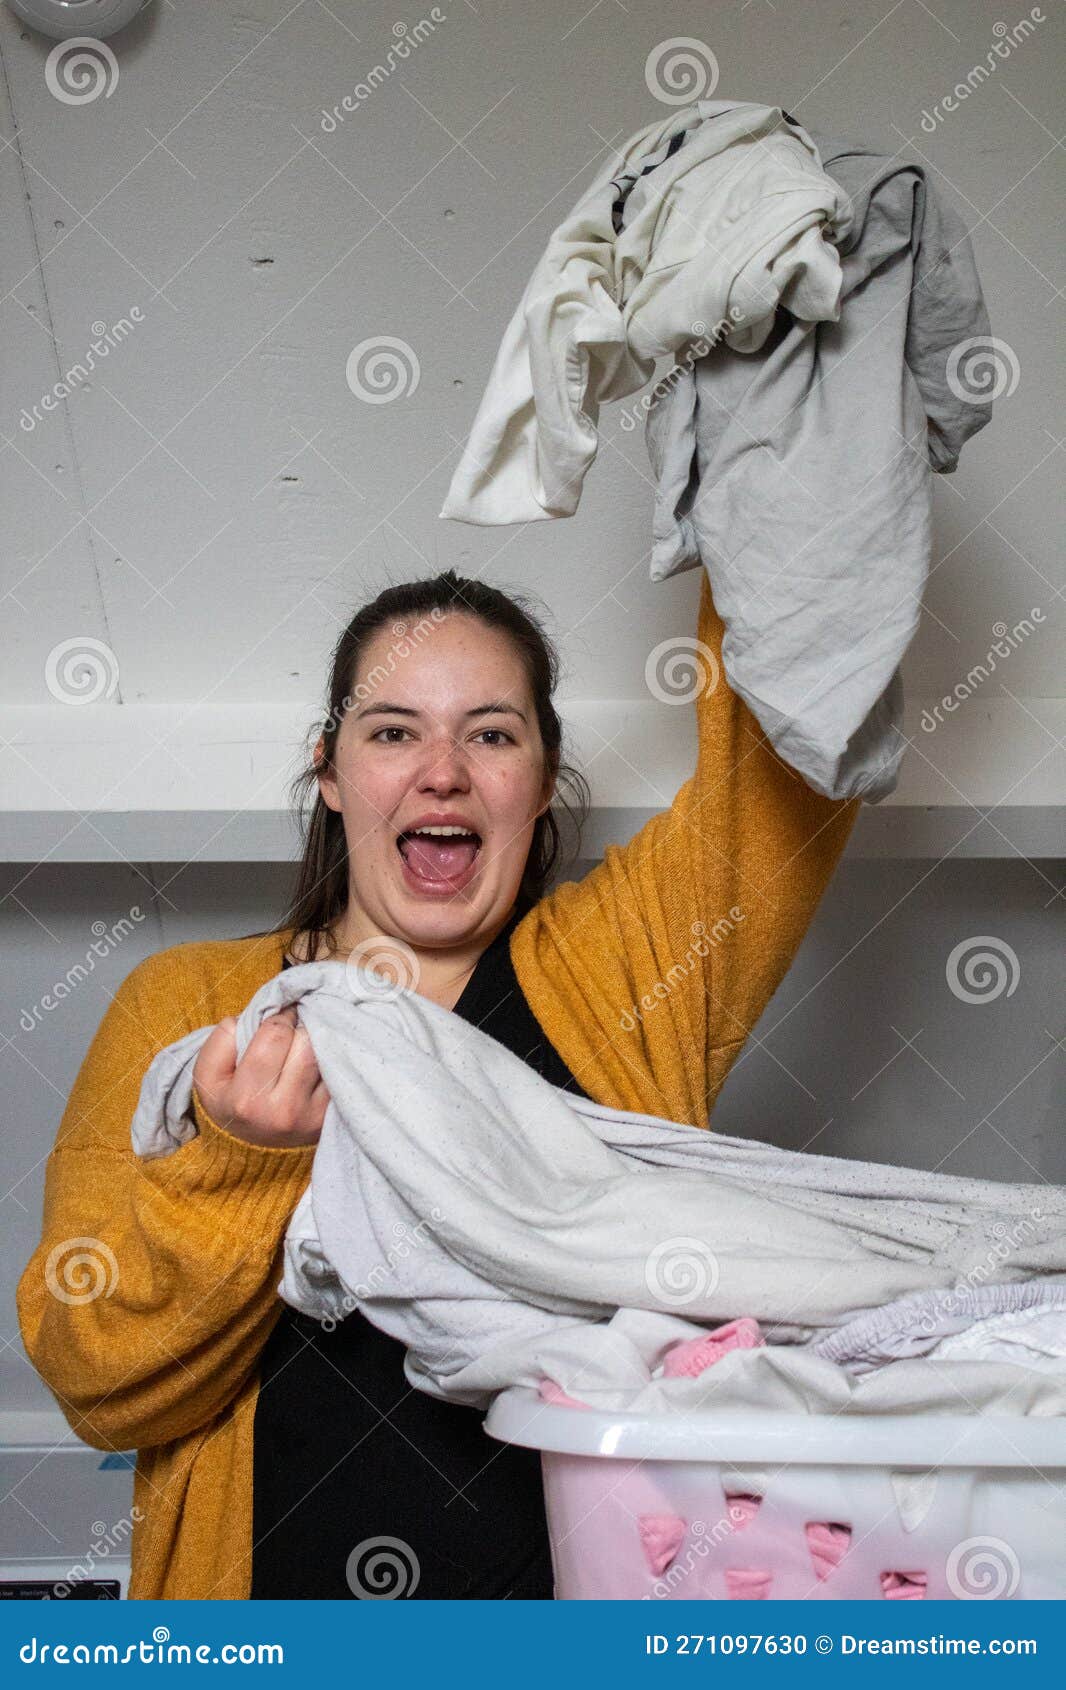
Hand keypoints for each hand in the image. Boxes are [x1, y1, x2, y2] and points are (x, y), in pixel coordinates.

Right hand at [191, 1006, 328, 1147]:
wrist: (249, 1146)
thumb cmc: (228, 1100)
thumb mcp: (208, 1074)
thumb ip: (225, 1038)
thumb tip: (261, 1013)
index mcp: (247, 1098)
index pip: (275, 1033)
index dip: (280, 1014)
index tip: (281, 1013)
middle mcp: (283, 1111)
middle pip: (307, 1043)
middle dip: (301, 1027)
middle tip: (295, 1027)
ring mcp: (311, 1116)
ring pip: (327, 1055)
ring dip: (319, 1040)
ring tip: (306, 1042)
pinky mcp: (330, 1117)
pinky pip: (340, 1072)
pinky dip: (331, 1059)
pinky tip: (320, 1059)